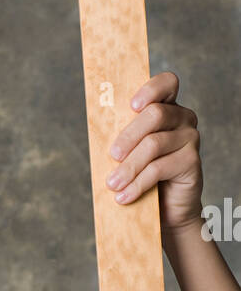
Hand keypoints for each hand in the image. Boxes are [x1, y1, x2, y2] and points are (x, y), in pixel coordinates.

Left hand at [105, 71, 202, 233]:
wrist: (166, 207)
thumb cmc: (142, 174)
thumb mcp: (129, 151)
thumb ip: (122, 138)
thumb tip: (97, 133)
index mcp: (166, 107)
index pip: (167, 83)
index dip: (150, 90)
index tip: (131, 106)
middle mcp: (183, 118)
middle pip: (155, 114)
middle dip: (128, 136)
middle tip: (112, 155)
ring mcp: (190, 138)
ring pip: (154, 144)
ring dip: (129, 166)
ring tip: (113, 184)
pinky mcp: (192, 161)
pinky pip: (159, 168)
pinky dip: (138, 183)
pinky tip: (124, 196)